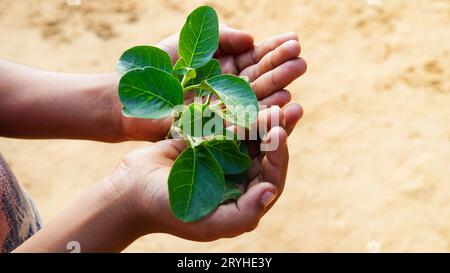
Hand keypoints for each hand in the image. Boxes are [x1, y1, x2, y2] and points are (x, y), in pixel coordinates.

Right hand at [109, 106, 299, 240]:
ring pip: (252, 134)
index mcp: (244, 199)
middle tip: (290, 107)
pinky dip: (239, 109)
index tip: (278, 132)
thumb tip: (271, 192)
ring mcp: (224, 156)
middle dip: (278, 130)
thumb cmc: (167, 210)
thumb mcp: (206, 223)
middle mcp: (238, 177)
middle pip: (266, 152)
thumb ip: (242, 215)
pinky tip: (249, 92)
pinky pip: (229, 121)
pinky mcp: (209, 139)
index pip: (271, 177)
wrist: (131, 190)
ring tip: (279, 95)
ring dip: (264, 116)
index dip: (279, 156)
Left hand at [114, 25, 305, 140]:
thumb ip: (221, 39)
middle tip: (302, 59)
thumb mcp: (190, 43)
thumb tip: (252, 39)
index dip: (273, 49)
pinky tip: (281, 101)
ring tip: (297, 73)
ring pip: (256, 97)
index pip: (254, 56)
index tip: (294, 40)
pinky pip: (243, 118)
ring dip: (278, 86)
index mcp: (224, 67)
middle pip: (259, 77)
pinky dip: (263, 110)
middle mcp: (228, 88)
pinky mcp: (218, 128)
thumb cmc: (158, 67)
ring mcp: (225, 108)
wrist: (131, 97)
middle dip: (281, 67)